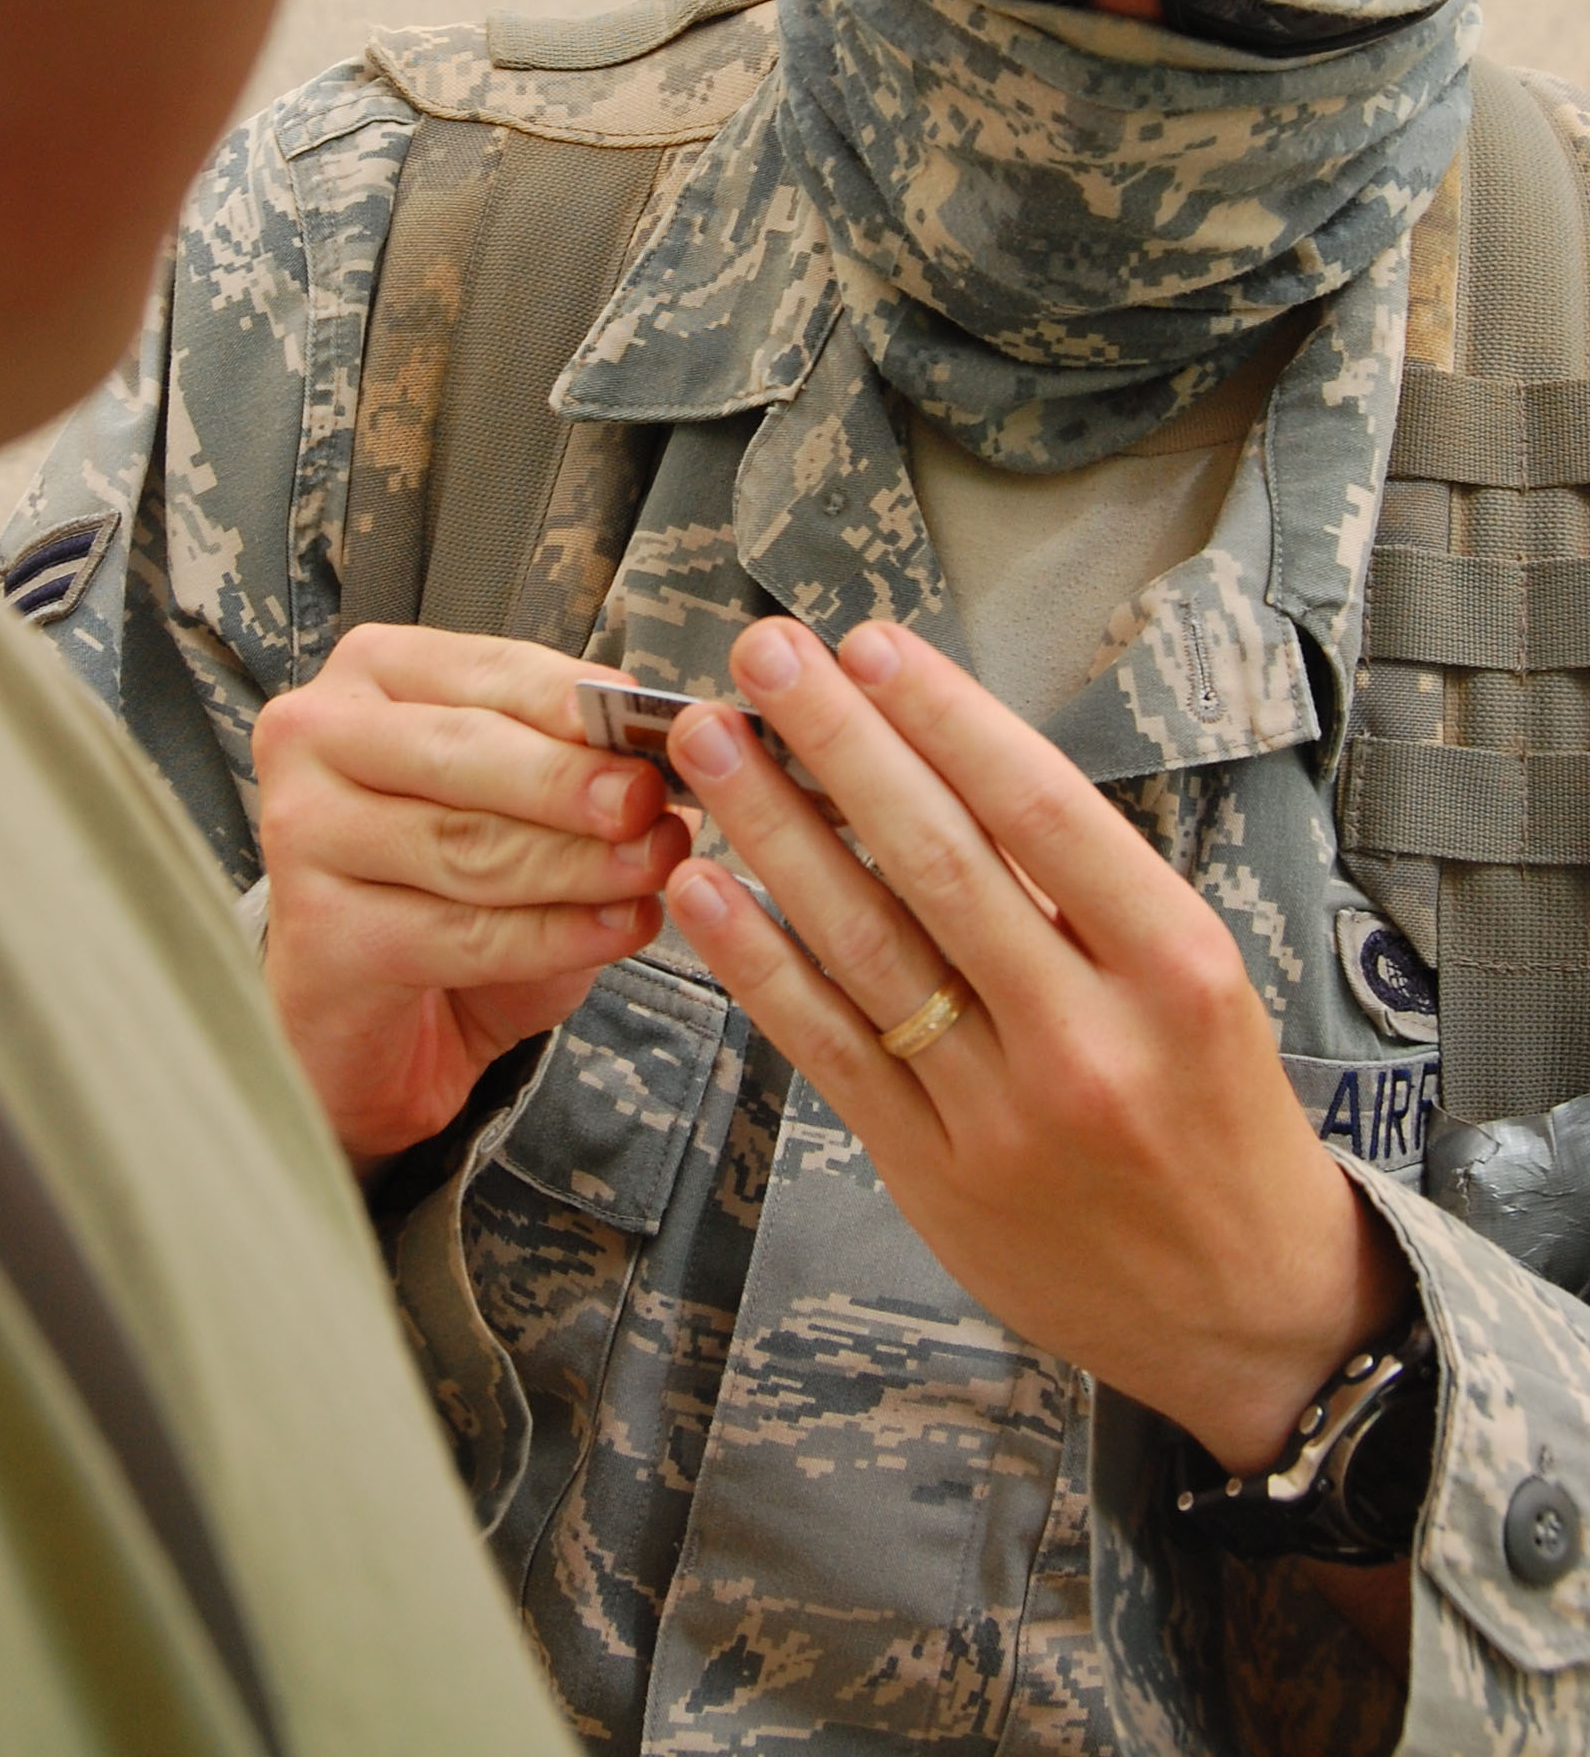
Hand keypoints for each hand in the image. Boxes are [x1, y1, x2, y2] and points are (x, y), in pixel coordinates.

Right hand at [251, 625, 689, 1174]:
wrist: (371, 1019)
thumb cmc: (443, 886)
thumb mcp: (515, 805)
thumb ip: (570, 767)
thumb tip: (665, 754)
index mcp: (371, 676)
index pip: (485, 670)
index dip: (568, 697)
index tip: (647, 720)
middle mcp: (317, 737)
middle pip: (464, 753)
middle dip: (570, 780)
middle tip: (651, 802)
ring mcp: (300, 834)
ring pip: (465, 845)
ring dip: (576, 862)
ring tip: (651, 870)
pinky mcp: (316, 933)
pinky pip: (458, 933)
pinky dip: (552, 936)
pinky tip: (614, 929)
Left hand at [661, 618, 1409, 1472]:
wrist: (1248, 1310)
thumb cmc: (1219, 1117)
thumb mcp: (1198, 984)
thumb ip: (1084, 889)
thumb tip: (946, 757)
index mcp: (1177, 970)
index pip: (1044, 812)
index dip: (947, 719)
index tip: (872, 644)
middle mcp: (1088, 1039)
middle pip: (938, 862)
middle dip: (838, 744)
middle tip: (764, 655)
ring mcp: (1001, 1114)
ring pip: (865, 944)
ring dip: (773, 829)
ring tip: (710, 743)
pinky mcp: (931, 1172)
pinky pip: (826, 1045)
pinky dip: (757, 961)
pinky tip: (706, 887)